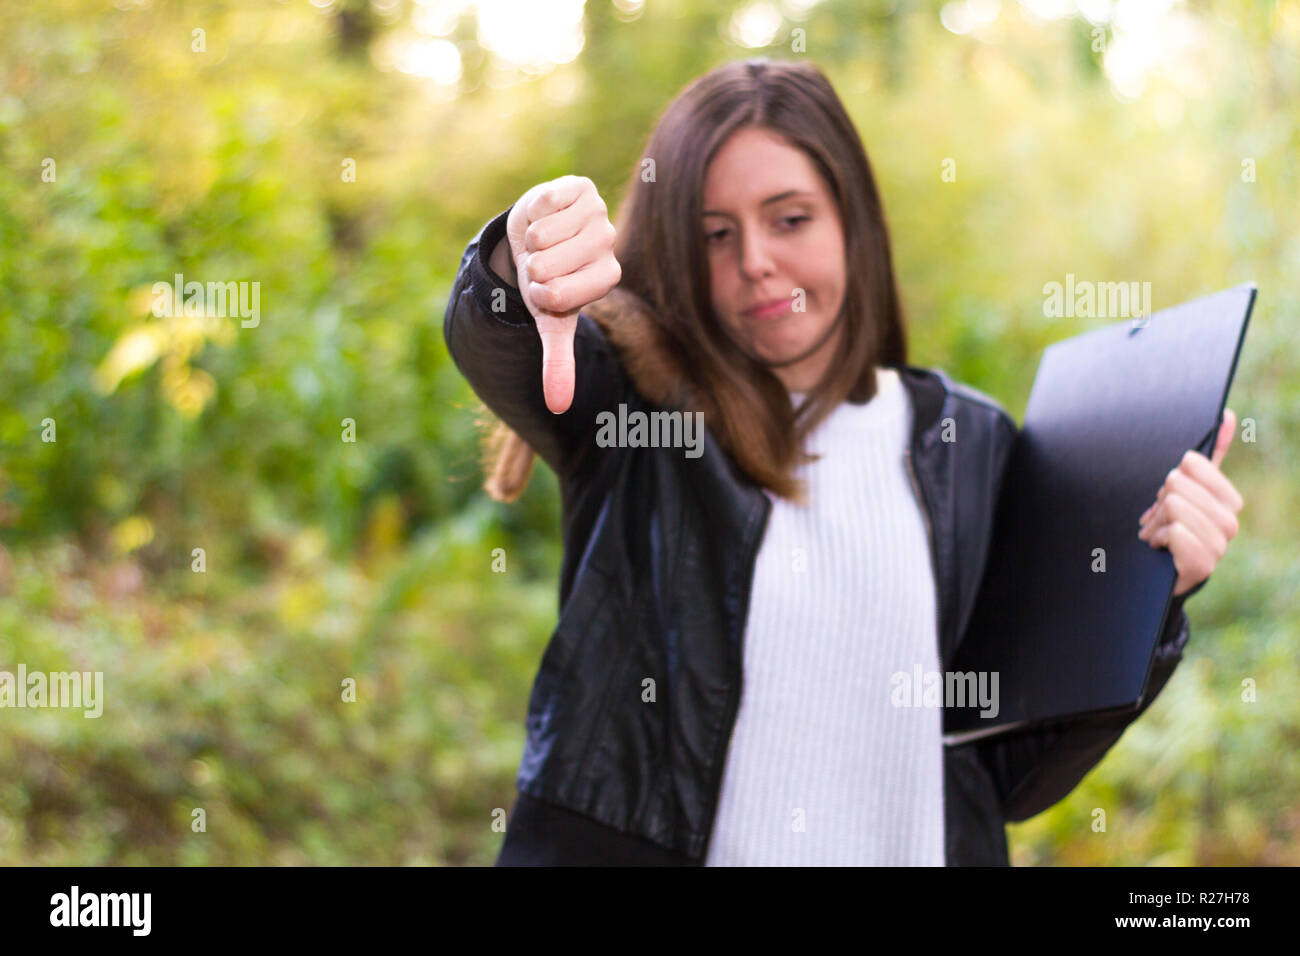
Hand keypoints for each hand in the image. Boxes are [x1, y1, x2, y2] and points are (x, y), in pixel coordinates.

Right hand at [504, 175, 620, 414]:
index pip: (561, 296)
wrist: (534, 235)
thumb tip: (557, 406)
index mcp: (607, 277)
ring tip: (542, 241)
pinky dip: (532, 213)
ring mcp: (598, 213)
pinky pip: (544, 204)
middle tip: (542, 262)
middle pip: (548, 266)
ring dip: (531, 241)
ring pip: (544, 236)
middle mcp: (609, 243)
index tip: (545, 290)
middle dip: (533, 268)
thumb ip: (557, 363)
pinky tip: (543, 215)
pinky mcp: (580, 187)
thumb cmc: (546, 280)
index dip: (540, 294)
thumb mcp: (550, 322)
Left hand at [1138, 408, 1243, 596]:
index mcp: (1230, 500)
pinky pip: (1175, 532)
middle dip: (1158, 502)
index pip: (1191, 463)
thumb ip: (1209, 456)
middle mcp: (1231, 522)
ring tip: (1156, 535)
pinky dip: (1157, 538)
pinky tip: (1160, 548)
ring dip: (1154, 523)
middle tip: (1158, 520)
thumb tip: (1227, 414)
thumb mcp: (1188, 490)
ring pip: (1174, 506)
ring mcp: (1219, 545)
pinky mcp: (1203, 565)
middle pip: (1176, 484)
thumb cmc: (1174, 527)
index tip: (1168, 496)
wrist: (1161, 574)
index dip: (1170, 478)